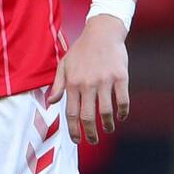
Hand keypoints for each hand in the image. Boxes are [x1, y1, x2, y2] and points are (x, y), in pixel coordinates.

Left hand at [46, 15, 129, 144]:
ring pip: (106, 112)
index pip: (71, 113)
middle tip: (92, 141)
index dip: (73, 130)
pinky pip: (122, 100)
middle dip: (90, 133)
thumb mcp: (64, 64)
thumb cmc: (81, 50)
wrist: (102, 32)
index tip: (76, 140)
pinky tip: (120, 117)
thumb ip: (58, 85)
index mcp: (73, 83)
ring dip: (107, 125)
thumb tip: (51, 103)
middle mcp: (88, 84)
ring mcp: (105, 81)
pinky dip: (122, 112)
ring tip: (108, 129)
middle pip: (88, 117)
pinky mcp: (120, 77)